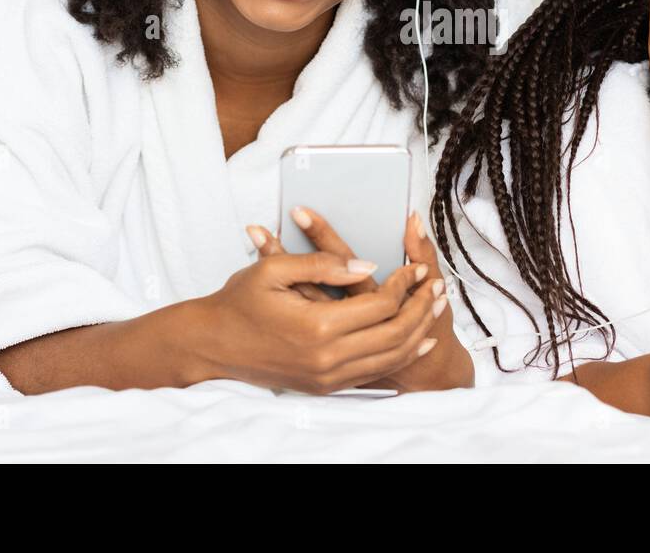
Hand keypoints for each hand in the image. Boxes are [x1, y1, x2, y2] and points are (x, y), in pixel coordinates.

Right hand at [245, 208, 471, 391]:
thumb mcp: (274, 269)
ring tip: (436, 307)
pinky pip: (374, 373)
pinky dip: (400, 355)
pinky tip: (416, 339)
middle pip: (395, 334)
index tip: (415, 267)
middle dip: (422, 308)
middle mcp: (327, 358)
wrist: (212, 345)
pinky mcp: (324, 387)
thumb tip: (368, 265)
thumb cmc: (239, 302)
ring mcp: (327, 377)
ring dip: (419, 331)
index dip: (405, 284)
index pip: (381, 305)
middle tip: (437, 286)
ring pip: (390, 358)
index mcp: (317, 326)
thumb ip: (324, 263)